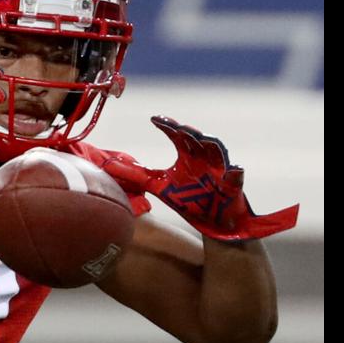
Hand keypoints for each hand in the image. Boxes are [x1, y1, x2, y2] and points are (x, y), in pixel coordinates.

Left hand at [98, 117, 299, 240]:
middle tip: (175, 126)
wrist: (213, 223)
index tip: (154, 119)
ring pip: (217, 152)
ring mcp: (220, 169)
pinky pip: (236, 177)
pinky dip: (235, 173)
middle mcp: (204, 158)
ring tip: (201, 138)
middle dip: (187, 132)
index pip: (177, 135)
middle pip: (196, 139)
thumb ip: (136, 175)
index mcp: (188, 155)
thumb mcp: (158, 186)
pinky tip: (234, 170)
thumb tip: (107, 166)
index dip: (168, 126)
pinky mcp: (233, 185)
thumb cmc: (188, 199)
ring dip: (211, 145)